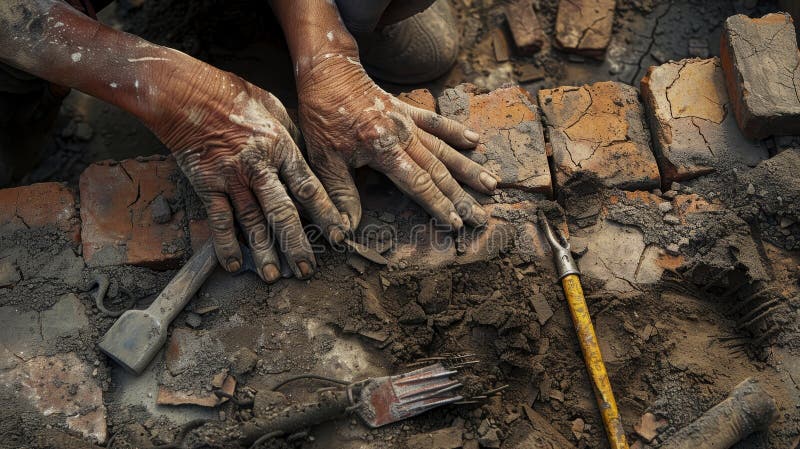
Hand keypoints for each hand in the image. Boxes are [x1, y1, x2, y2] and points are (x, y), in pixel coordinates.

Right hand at [152, 66, 344, 281]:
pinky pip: (219, 221)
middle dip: (298, 244)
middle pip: (283, 213)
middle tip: (308, 269)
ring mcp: (231, 179)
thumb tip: (310, 160)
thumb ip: (293, 138)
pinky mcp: (207, 186)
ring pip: (253, 223)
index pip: (308, 188)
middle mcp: (259, 168)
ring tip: (275, 276)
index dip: (325, 214)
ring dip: (265, 252)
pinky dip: (226, 245)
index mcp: (280, 148)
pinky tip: (235, 264)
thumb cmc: (233, 96)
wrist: (185, 94)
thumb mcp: (274, 108)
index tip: (339, 234)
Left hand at [295, 52, 497, 230]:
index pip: (418, 183)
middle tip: (481, 216)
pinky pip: (435, 122)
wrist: (327, 73)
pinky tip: (475, 140)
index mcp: (384, 150)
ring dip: (468, 168)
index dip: (438, 205)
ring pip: (443, 149)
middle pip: (438, 171)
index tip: (456, 223)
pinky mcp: (406, 109)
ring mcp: (407, 122)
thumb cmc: (323, 117)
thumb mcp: (324, 159)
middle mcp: (402, 136)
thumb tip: (347, 228)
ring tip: (492, 184)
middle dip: (461, 196)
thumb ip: (341, 194)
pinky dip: (455, 131)